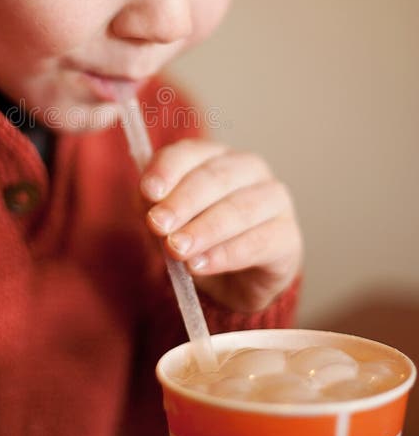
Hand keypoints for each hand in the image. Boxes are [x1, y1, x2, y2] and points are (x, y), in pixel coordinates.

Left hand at [140, 140, 302, 311]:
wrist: (232, 283)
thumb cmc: (197, 239)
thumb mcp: (168, 223)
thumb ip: (157, 211)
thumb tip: (152, 210)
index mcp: (214, 156)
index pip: (190, 153)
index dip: (168, 170)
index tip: (148, 192)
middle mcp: (249, 169)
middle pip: (215, 178)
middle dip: (183, 202)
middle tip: (158, 224)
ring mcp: (274, 200)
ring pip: (239, 209)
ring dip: (204, 229)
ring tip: (177, 249)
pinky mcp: (288, 236)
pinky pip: (258, 242)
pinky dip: (226, 254)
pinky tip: (201, 265)